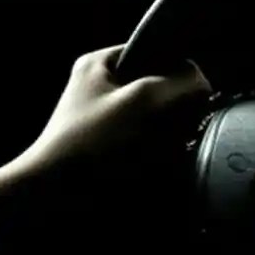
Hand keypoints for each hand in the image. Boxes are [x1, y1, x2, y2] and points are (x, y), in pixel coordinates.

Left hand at [18, 45, 210, 176]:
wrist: (50, 201)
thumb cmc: (91, 144)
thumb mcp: (142, 102)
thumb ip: (182, 83)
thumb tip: (203, 84)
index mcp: (101, 63)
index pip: (158, 52)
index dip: (177, 73)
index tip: (185, 98)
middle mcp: (101, 88)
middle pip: (160, 88)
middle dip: (172, 109)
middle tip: (169, 129)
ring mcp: (105, 121)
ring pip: (158, 118)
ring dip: (167, 135)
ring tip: (159, 151)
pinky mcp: (110, 151)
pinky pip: (149, 144)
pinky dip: (158, 154)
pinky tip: (154, 166)